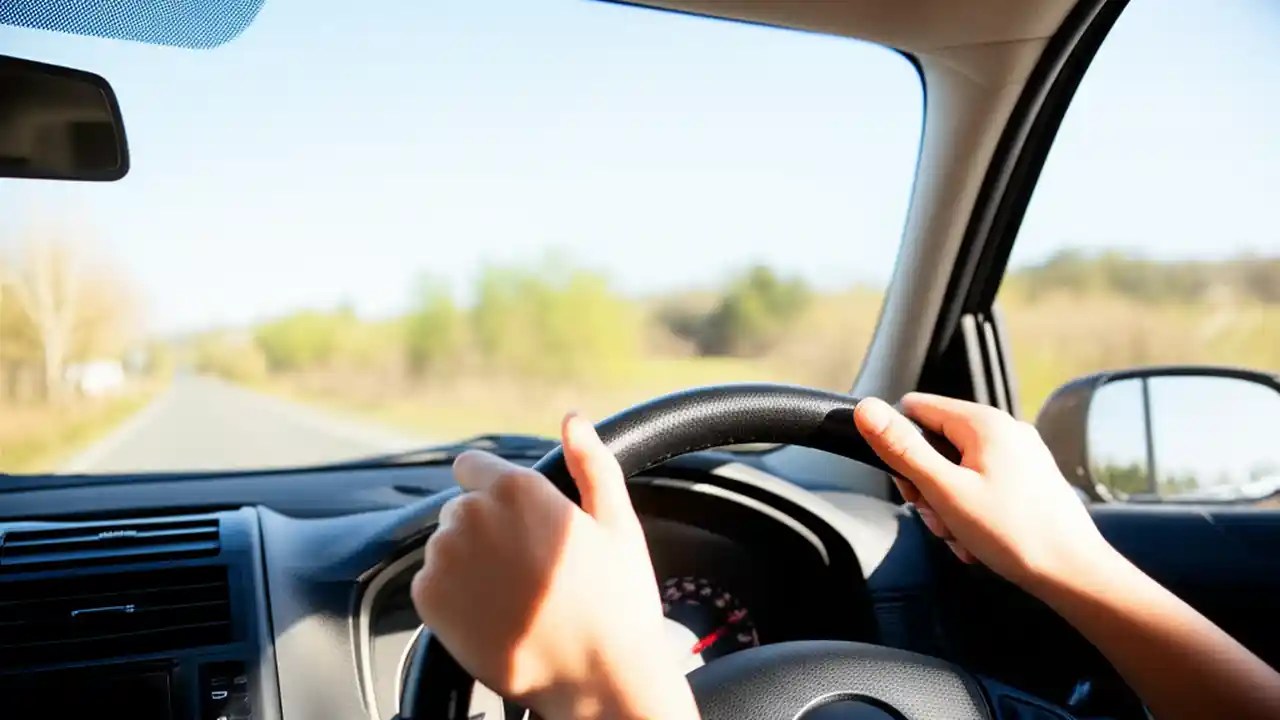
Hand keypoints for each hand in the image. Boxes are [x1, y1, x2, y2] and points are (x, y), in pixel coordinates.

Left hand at [410, 414, 698, 719]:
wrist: (596, 678)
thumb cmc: (616, 602)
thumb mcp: (617, 524)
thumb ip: (591, 464)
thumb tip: (573, 419)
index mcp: (515, 488)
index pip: (472, 466)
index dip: (494, 490)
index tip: (516, 521)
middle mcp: (472, 515)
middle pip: (462, 508)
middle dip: (486, 529)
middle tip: (528, 567)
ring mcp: (445, 558)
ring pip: (446, 546)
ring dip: (469, 562)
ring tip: (514, 594)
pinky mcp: (429, 599)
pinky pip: (432, 583)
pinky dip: (454, 596)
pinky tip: (494, 613)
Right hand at [853, 392, 1111, 592]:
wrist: (1075, 574)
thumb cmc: (1014, 534)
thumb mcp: (945, 491)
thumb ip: (903, 449)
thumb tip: (866, 409)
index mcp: (985, 423)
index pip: (916, 409)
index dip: (902, 446)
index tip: (913, 486)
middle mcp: (1006, 430)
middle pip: (937, 443)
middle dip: (927, 485)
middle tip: (940, 516)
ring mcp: (1021, 455)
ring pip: (958, 469)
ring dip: (948, 504)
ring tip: (962, 533)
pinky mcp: (1030, 479)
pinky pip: (982, 485)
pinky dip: (972, 510)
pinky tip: (979, 539)